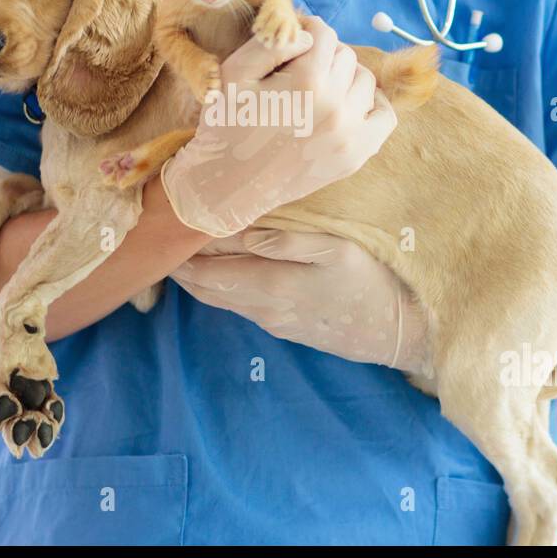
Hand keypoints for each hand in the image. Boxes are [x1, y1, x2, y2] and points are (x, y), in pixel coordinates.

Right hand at [160, 17, 396, 237]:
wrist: (229, 185)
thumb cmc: (226, 125)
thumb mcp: (234, 73)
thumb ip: (272, 43)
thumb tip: (308, 32)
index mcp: (306, 81)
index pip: (324, 34)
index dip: (307, 30)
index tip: (294, 42)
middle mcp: (336, 106)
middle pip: (345, 56)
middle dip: (324, 56)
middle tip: (299, 71)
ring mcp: (350, 133)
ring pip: (365, 82)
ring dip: (345, 79)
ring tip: (319, 90)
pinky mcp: (356, 155)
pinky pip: (384, 117)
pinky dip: (372, 105)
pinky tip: (348, 106)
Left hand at [172, 229, 431, 372]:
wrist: (396, 332)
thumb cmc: (369, 282)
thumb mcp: (332, 250)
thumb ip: (281, 240)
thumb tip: (235, 231)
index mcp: (269, 285)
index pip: (207, 269)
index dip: (181, 250)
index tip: (164, 225)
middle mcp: (261, 308)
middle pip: (204, 288)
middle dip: (179, 265)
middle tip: (161, 237)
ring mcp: (270, 321)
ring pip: (217, 300)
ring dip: (196, 277)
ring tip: (181, 249)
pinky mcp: (281, 327)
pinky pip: (236, 305)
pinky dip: (218, 286)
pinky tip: (219, 268)